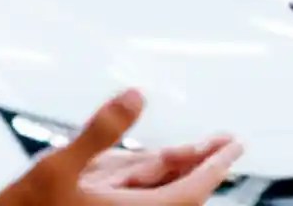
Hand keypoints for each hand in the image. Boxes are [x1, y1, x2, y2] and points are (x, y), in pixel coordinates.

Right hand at [0, 89, 243, 204]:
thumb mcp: (56, 169)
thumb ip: (98, 132)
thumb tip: (135, 96)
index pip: (191, 189)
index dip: (216, 164)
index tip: (236, 146)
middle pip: (177, 191)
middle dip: (201, 164)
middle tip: (225, 144)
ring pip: (154, 193)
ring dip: (175, 170)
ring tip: (196, 149)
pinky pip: (129, 196)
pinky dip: (144, 178)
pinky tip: (145, 164)